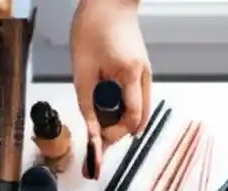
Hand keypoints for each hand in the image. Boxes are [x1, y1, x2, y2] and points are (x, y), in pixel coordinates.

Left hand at [71, 0, 150, 149]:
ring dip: (121, 118)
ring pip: (139, 110)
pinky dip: (123, 106)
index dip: (117, 134)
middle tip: (98, 134)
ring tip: (99, 118)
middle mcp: (144, 75)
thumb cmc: (93, 27)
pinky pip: (136, 97)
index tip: (99, 140)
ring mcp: (145, 72)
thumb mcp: (82, 70)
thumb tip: (91, 132)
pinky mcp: (141, 69)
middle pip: (139, 118)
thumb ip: (87, 103)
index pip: (132, 118)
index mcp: (130, 74)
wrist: (108, 2)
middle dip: (119, 130)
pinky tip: (106, 105)